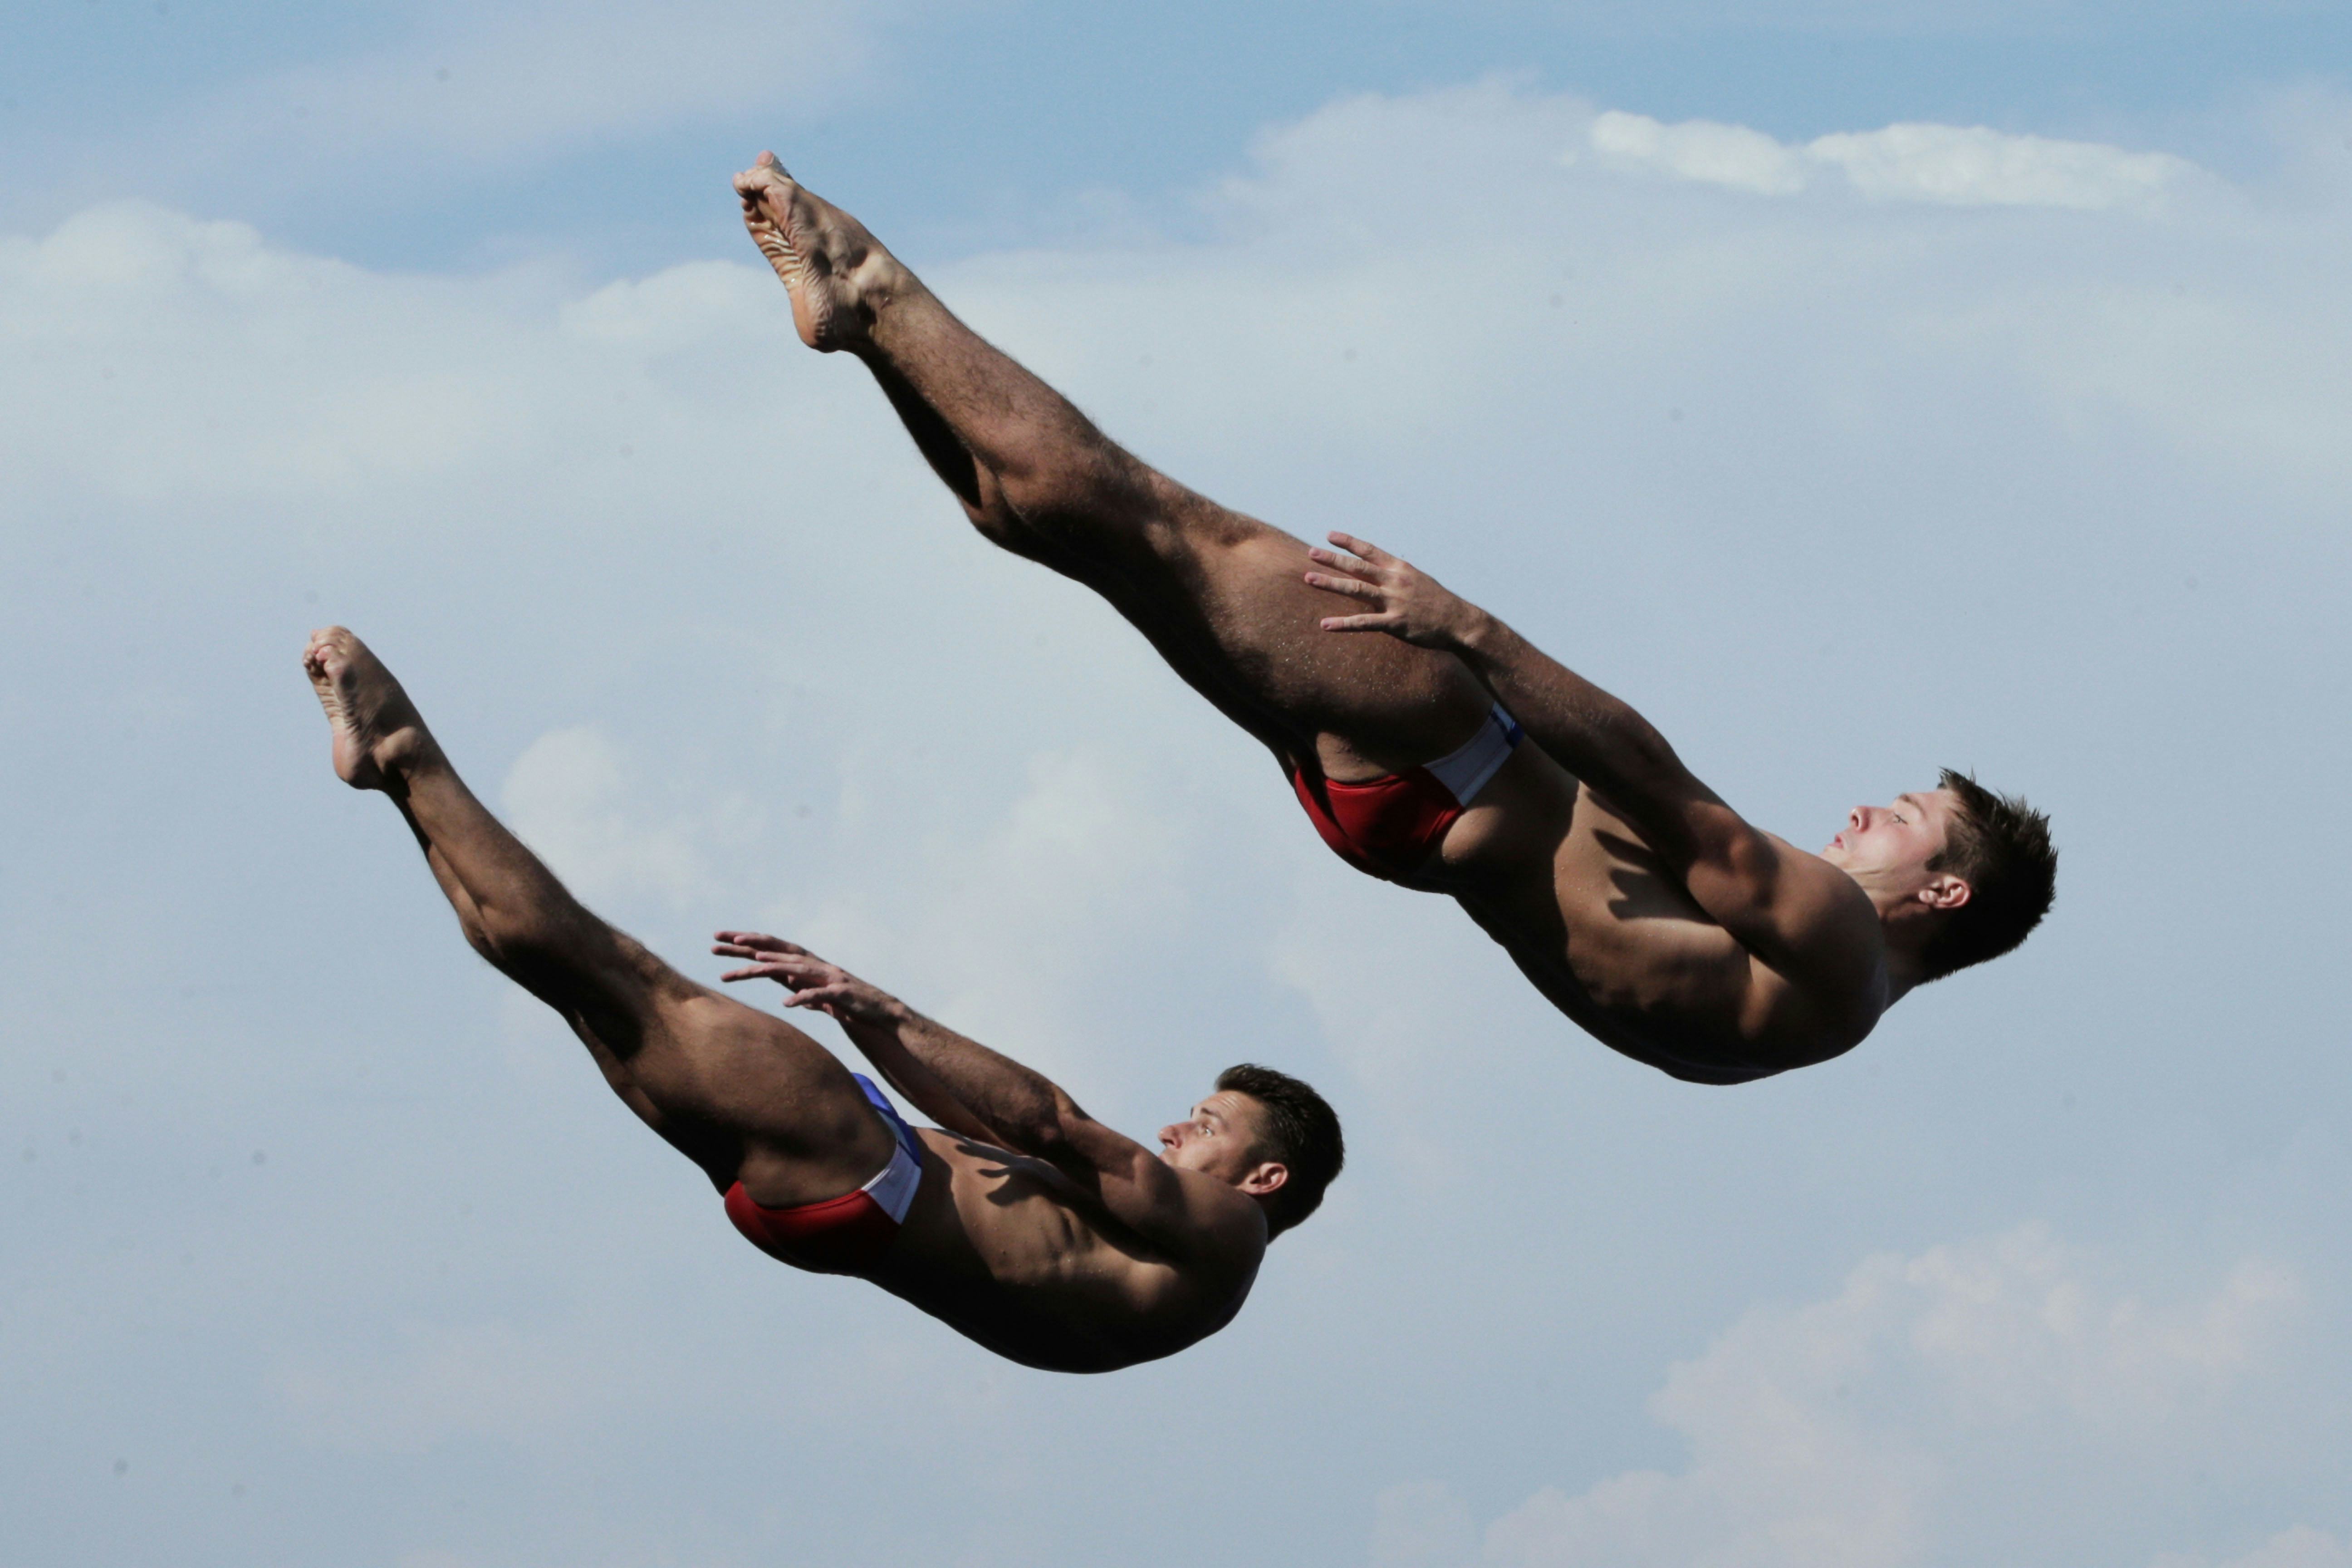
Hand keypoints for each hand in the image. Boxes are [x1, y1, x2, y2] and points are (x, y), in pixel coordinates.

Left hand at [711, 931, 900, 1024]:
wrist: (880, 1012)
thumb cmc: (848, 1004)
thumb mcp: (818, 998)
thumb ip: (802, 992)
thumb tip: (789, 992)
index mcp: (805, 966)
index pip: (769, 949)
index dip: (744, 943)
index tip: (718, 940)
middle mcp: (814, 966)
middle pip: (776, 951)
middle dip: (747, 944)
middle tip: (718, 942)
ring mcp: (828, 978)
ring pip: (796, 968)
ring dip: (775, 964)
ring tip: (754, 963)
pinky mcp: (841, 994)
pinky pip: (819, 996)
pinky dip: (804, 998)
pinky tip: (788, 1004)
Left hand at [1302, 531, 1480, 648]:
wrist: (1459, 621)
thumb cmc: (1437, 602)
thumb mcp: (1418, 580)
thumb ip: (1396, 576)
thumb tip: (1377, 571)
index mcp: (1399, 568)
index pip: (1369, 550)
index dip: (1348, 542)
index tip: (1329, 535)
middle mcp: (1394, 581)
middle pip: (1357, 567)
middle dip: (1333, 559)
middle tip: (1311, 553)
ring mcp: (1394, 601)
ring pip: (1356, 590)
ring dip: (1331, 583)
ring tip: (1309, 578)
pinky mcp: (1395, 623)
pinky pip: (1364, 623)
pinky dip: (1343, 623)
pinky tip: (1325, 624)